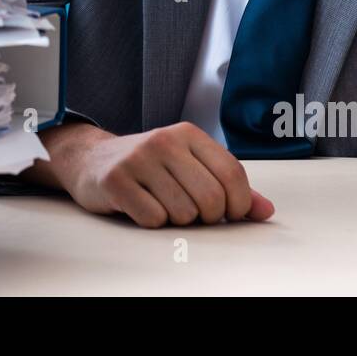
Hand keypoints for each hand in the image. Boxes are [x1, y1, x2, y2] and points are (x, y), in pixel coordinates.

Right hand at [53, 121, 274, 227]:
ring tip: (162, 204)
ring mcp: (138, 159)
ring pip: (184, 213)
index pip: (232, 174)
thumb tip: (266, 210)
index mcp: (188, 134)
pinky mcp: (116, 181)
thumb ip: (229, 187)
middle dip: (207, 216)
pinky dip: (152, 222)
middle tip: (192, 211)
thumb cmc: (148, 167)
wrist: (91, 160)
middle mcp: (164, 141)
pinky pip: (154, 219)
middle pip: (211, 198)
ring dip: (177, 219)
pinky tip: (141, 206)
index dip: (238, 204)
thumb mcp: (189, 166)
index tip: (228, 213)